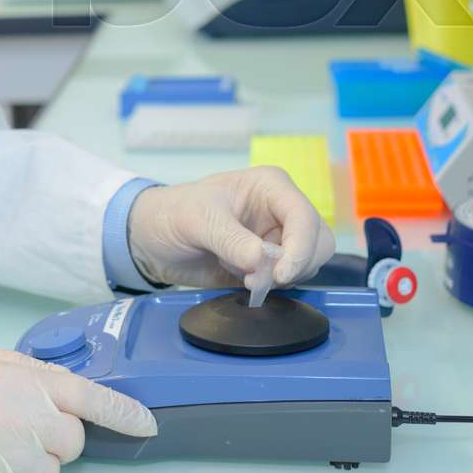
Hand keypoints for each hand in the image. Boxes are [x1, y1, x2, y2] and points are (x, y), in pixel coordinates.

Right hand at [0, 343, 156, 472]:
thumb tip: (54, 386)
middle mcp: (15, 419)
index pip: (86, 397)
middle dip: (50, 437)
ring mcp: (0, 462)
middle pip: (69, 441)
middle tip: (7, 427)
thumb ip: (13, 369)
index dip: (122, 413)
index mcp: (11, 378)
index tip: (145, 425)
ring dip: (25, 464)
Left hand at [127, 167, 335, 288]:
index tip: (280, 274)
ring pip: (307, 264)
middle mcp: (280, 211)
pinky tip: (241, 278)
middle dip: (296, 265)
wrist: (153, 240)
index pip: (304, 216)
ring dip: (280, 277)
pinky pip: (288, 280)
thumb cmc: (173, 214)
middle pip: (318, 242)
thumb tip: (261, 261)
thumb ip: (229, 239)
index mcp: (270, 187)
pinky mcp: (269, 264)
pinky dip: (270, 286)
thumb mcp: (197, 220)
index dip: (301, 248)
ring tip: (241, 273)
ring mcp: (277, 238)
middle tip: (261, 279)